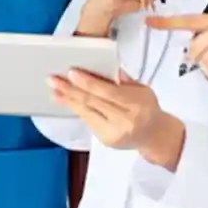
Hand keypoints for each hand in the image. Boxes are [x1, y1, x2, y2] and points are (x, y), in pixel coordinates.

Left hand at [49, 69, 179, 162]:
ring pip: (86, 113)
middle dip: (71, 90)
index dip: (88, 82)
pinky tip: (67, 100)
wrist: (153, 135)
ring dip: (68, 100)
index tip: (72, 72)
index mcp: (136, 104)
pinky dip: (77, 109)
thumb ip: (124, 79)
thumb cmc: (147, 107)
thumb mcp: (142, 89)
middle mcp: (125, 121)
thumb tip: (104, 66)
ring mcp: (114, 133)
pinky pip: (88, 121)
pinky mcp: (106, 141)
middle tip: (54, 80)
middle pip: (93, 103)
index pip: (108, 92)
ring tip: (55, 89)